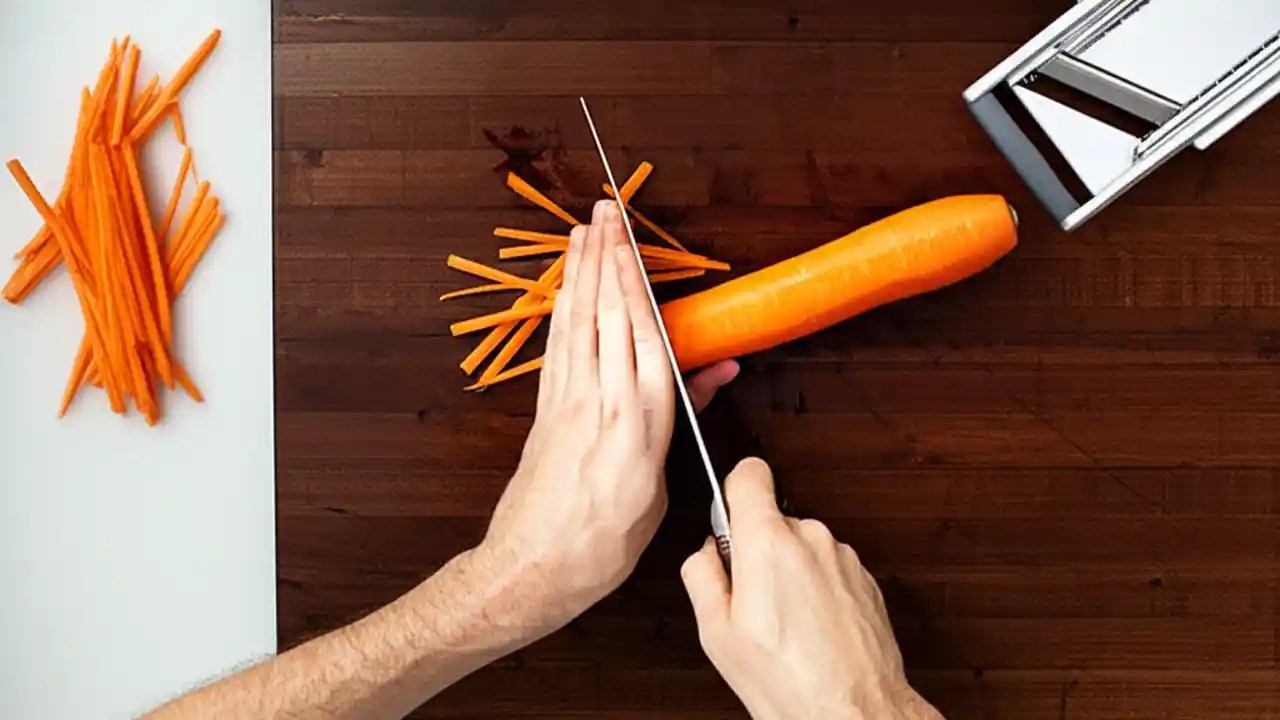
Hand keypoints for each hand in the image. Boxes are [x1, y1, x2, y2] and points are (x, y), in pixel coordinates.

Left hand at [480, 199, 738, 634]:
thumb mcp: (659, 486)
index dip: (636, 278)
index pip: (642, 330)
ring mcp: (568, 401)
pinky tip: (566, 285)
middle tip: (606, 209)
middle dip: (606, 256)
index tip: (633, 238)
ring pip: (577, 320)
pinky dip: (562, 308)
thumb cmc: (606, 540)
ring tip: (584, 229)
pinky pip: (558, 345)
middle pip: (606, 313)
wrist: (533, 567)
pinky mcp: (545, 409)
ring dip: (580, 270)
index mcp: (641, 420)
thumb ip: (684, 418)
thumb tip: (716, 369)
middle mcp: (602, 400)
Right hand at [681, 459, 941, 719]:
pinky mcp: (865, 578)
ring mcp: (843, 557)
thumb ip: (701, 576)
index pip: (749, 473)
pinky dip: (817, 591)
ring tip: (786, 627)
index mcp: (767, 542)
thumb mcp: (716, 633)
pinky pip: (827, 569)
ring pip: (801, 547)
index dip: (732, 490)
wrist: (855, 714)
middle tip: (752, 604)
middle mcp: (811, 538)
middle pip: (772, 520)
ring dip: (790, 574)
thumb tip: (705, 554)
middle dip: (757, 551)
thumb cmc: (789, 682)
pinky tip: (812, 633)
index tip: (727, 518)